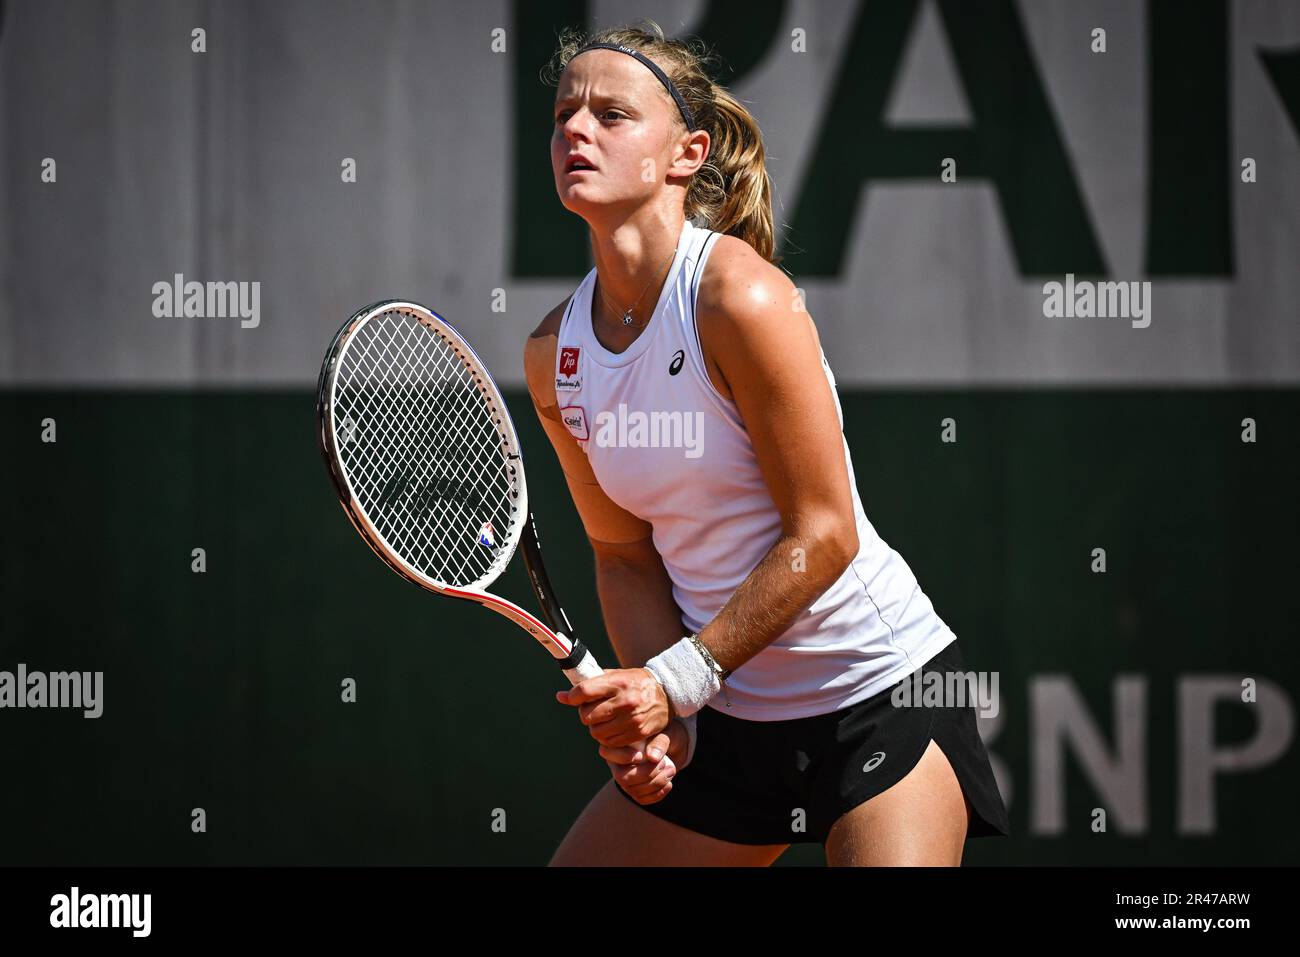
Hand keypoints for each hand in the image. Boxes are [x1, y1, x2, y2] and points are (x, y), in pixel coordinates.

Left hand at [555, 668, 671, 748]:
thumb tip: (561, 696)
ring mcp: (632, 718)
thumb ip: (590, 684)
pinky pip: (610, 742)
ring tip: (603, 720)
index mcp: (618, 682)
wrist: (667, 693)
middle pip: (587, 715)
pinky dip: (607, 737)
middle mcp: (625, 700)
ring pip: (597, 732)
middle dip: (585, 714)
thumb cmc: (636, 682)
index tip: (571, 698)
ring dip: (595, 727)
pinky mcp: (638, 733)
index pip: (584, 691)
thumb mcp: (616, 675)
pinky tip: (612, 728)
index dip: (572, 697)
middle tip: (592, 710)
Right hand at [599, 719, 689, 804]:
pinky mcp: (636, 792)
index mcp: (617, 744)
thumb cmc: (665, 735)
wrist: (674, 748)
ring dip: (655, 783)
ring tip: (671, 770)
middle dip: (646, 773)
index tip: (641, 755)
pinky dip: (658, 794)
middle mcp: (617, 763)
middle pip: (621, 777)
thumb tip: (652, 757)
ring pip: (633, 790)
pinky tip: (669, 784)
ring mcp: (626, 779)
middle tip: (663, 764)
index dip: (622, 757)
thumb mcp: (666, 733)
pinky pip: (642, 799)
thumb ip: (659, 742)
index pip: (606, 752)